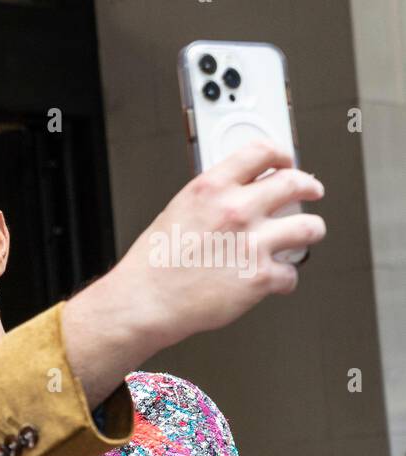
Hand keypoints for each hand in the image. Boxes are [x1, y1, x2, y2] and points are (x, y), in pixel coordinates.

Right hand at [65, 140, 325, 404]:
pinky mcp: (260, 277)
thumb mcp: (177, 213)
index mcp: (210, 189)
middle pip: (294, 183)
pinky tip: (273, 280)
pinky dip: (284, 279)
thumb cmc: (153, 265)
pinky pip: (291, 273)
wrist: (145, 302)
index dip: (280, 154)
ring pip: (310, 227)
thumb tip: (238, 196)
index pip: (260, 153)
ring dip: (310, 231)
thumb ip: (212, 200)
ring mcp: (252, 243)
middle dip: (309, 186)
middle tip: (311, 191)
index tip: (285, 160)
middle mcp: (235, 210)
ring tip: (304, 236)